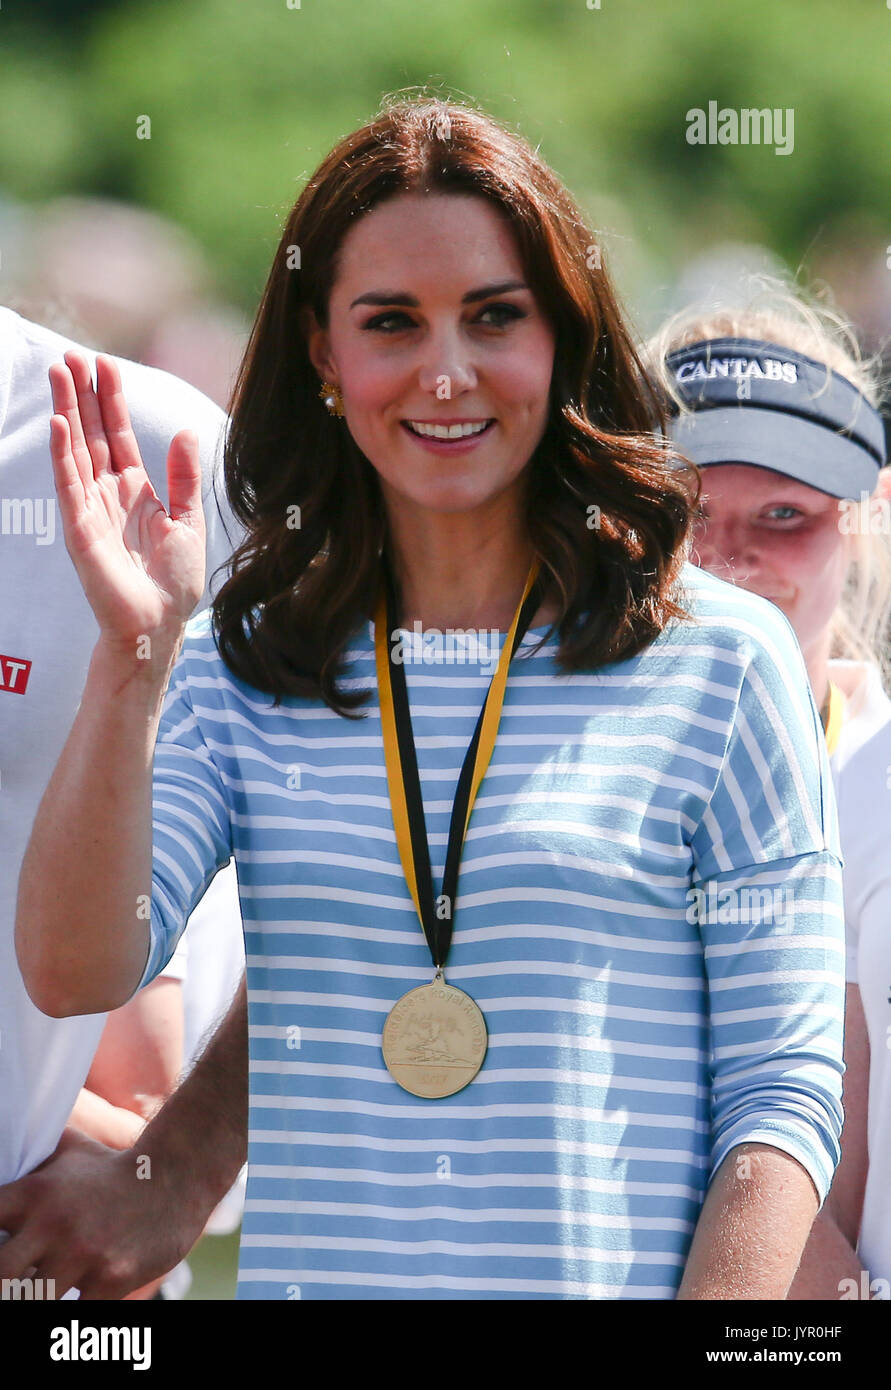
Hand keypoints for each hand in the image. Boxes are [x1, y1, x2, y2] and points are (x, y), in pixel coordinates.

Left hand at [0, 1128, 206, 1299]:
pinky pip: (76, 1312)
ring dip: (39, 1297)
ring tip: (48, 1287)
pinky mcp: (111, 1278)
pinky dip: (74, 1307)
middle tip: (17, 1282)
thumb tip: (5, 1153)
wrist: (176, 1176)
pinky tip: (81, 1291)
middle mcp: (53, 1224)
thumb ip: (32, 1160)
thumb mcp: (69, 1151)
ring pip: (34, 1301)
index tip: (1, 1246)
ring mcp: (83, 1253)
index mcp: (34, 1193)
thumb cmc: (112, 1168)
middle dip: (3, 1283)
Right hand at [49, 351, 206, 648]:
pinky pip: (69, 485)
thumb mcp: (188, 521)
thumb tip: (186, 433)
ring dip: (67, 411)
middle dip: (82, 395)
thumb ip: (184, 478)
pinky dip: (62, 455)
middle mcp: (107, 495)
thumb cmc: (174, 582)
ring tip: (59, 373)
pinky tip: (59, 424)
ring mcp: (90, 509)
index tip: (106, 364)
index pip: (118, 435)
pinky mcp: (80, 529)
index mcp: (135, 491)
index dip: (111, 400)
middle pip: (91, 434)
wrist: (160, 624)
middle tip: (72, 355)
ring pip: (75, 450)